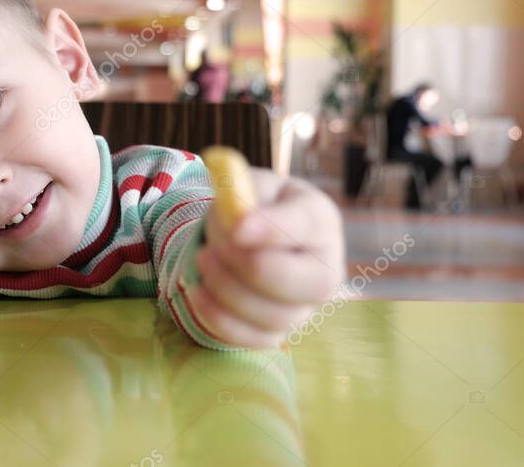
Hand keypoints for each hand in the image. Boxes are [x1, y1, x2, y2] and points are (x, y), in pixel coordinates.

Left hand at [187, 169, 344, 348]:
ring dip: (226, 289)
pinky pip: (254, 339)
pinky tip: (197, 291)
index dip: (271, 230)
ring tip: (201, 259)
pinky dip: (219, 318)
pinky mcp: (281, 332)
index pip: (305, 226)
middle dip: (246, 265)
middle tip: (209, 249)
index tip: (236, 230)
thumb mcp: (243, 185)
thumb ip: (238, 194)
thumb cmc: (249, 205)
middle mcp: (326, 267)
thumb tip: (236, 225)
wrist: (244, 235)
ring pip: (274, 315)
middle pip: (303, 282)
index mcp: (320, 219)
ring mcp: (306, 305)